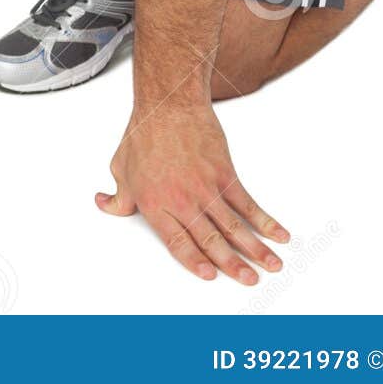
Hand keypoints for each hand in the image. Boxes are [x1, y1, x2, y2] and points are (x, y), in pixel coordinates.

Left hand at [95, 105, 288, 283]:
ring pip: (234, 227)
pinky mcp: (225, 173)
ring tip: (272, 266)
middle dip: (233, 265)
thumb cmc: (144, 133)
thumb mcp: (120, 167)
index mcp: (156, 206)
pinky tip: (278, 233)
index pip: (178, 244)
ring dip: (255, 249)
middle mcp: (183, 202)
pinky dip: (265, 220)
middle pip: (211, 241)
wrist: (169, 103)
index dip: (195, 263)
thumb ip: (117, 197)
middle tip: (249, 280)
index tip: (210, 276)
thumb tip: (104, 205)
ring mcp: (207, 188)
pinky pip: (248, 202)